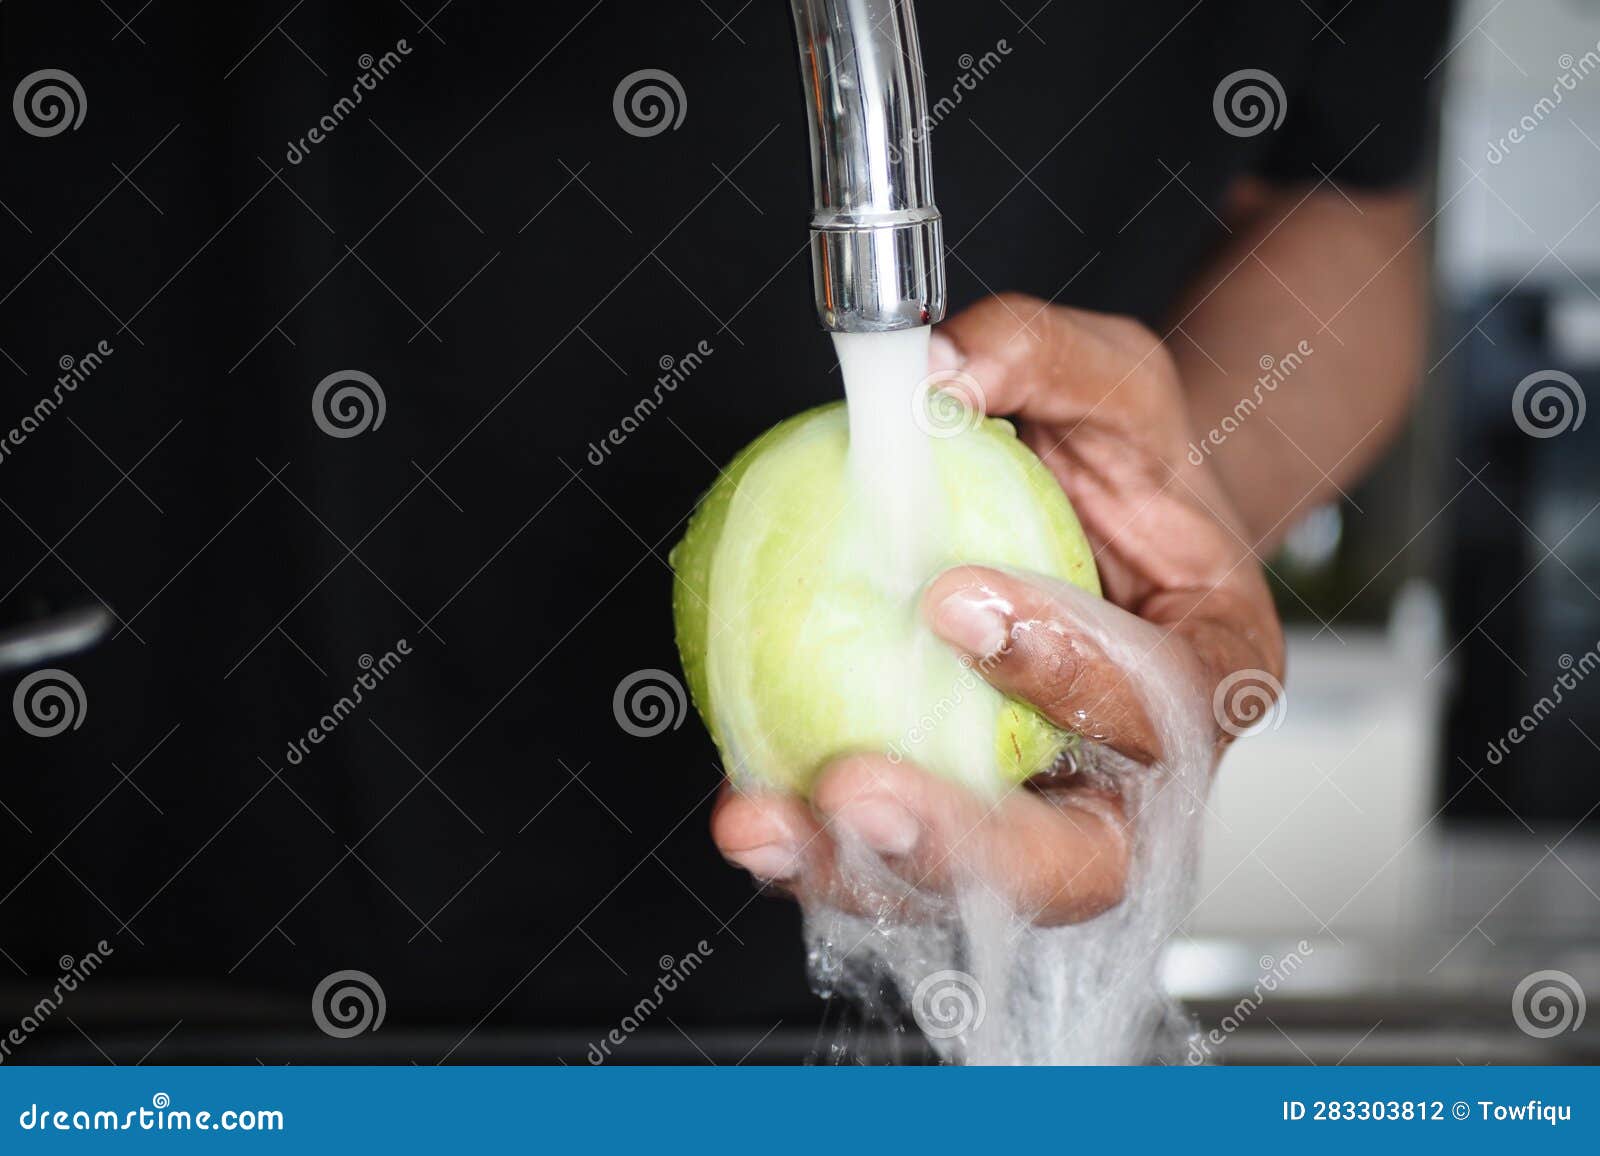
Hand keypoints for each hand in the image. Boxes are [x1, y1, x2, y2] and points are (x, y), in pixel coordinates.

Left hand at [711, 293, 1283, 924]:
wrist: (1112, 534)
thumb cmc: (1130, 471)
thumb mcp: (1114, 382)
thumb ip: (1042, 358)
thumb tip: (932, 374)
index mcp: (1215, 678)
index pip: (1164, 701)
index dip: (1066, 669)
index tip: (952, 599)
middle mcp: (1145, 777)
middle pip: (1082, 862)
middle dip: (969, 846)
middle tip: (859, 792)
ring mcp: (1056, 814)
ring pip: (973, 893)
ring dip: (862, 870)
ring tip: (762, 820)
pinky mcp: (971, 819)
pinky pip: (897, 857)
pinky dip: (820, 847)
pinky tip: (748, 806)